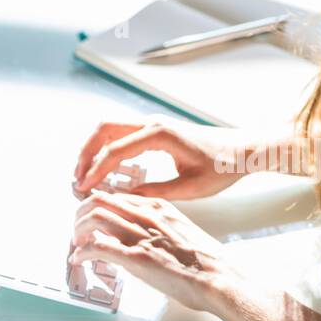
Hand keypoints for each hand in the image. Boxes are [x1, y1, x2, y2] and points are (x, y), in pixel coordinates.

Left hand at [68, 190, 237, 316]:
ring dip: (77, 231)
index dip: (96, 204)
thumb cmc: (207, 260)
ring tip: (76, 243)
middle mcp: (145, 215)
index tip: (89, 214)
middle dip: (80, 214)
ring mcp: (139, 234)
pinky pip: (96, 247)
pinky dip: (82, 252)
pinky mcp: (135, 257)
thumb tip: (142, 235)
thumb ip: (159, 226)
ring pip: (93, 217)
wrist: (219, 278)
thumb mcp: (181, 230)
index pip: (116, 196)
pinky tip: (79, 259)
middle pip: (98, 200)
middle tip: (77, 228)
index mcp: (157, 206)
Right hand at [71, 117, 248, 200]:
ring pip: (110, 127)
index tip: (83, 188)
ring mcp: (152, 122)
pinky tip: (106, 167)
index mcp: (159, 134)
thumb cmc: (222, 167)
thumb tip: (124, 198)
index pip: (116, 150)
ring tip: (86, 173)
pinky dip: (107, 146)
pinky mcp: (154, 128)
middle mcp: (151, 122)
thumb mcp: (190, 187)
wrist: (242, 149)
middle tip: (77, 178)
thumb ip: (154, 191)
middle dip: (86, 152)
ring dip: (94, 147)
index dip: (96, 170)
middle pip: (104, 129)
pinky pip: (122, 132)